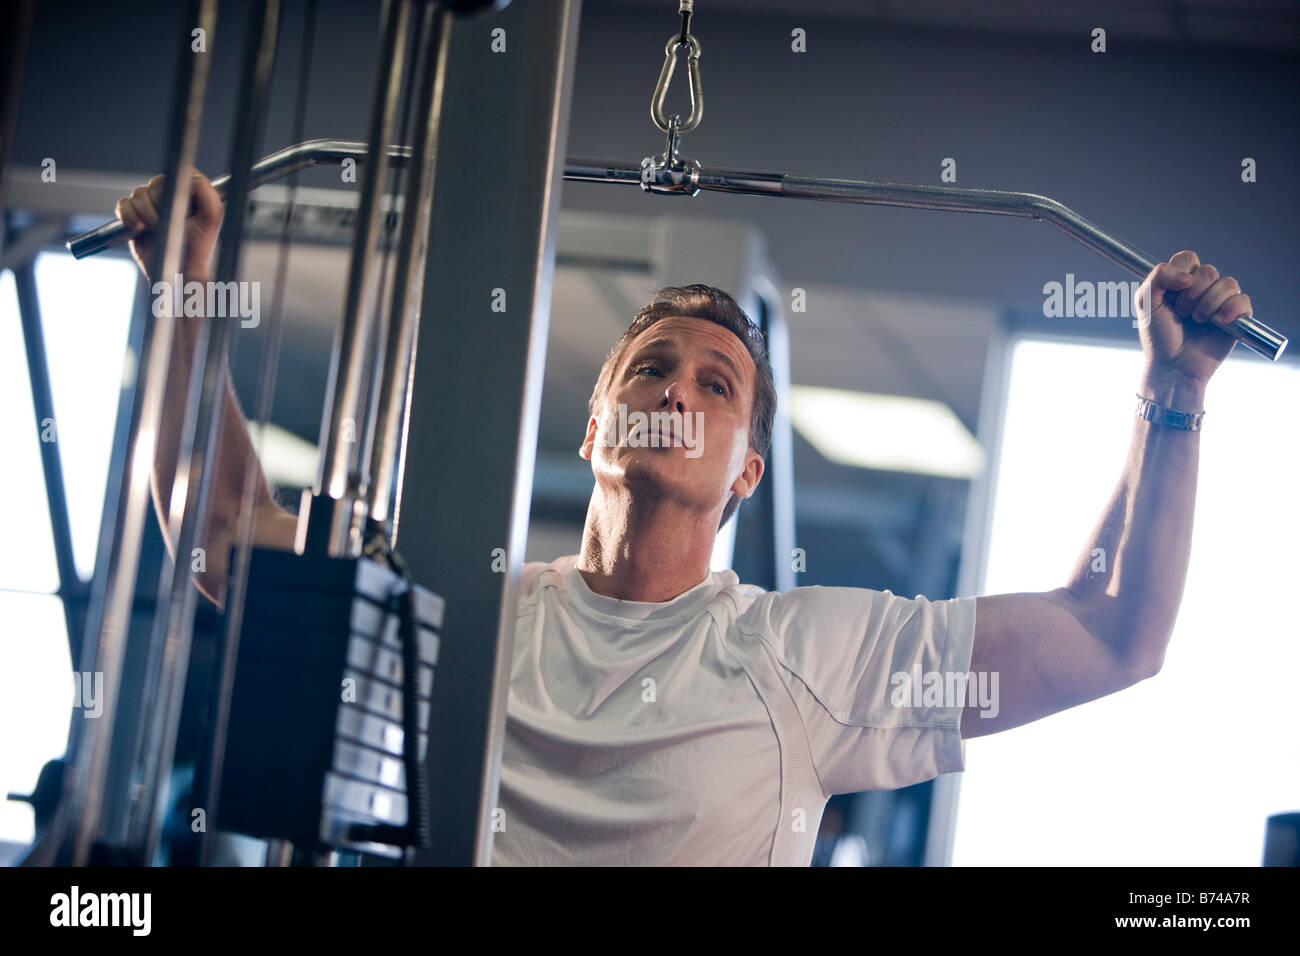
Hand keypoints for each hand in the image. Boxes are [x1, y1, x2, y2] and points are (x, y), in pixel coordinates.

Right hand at [115, 167, 222, 282]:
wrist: (178, 271)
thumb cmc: (198, 247)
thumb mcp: (211, 215)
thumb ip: (203, 189)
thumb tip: (187, 175)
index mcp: (189, 193)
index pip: (178, 173)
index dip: (175, 187)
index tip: (182, 207)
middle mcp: (170, 196)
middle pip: (156, 182)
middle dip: (158, 203)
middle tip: (165, 223)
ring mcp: (151, 205)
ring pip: (138, 193)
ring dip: (145, 212)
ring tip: (154, 229)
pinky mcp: (134, 216)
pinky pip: (123, 204)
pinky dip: (128, 216)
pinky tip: (139, 228)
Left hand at [1134, 250, 1249, 386]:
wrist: (1173, 366)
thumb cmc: (1158, 336)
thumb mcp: (1146, 303)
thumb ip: (1158, 277)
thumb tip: (1188, 275)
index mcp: (1179, 282)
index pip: (1187, 258)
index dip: (1181, 272)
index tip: (1172, 293)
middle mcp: (1201, 288)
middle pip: (1208, 270)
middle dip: (1191, 295)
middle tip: (1182, 313)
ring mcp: (1220, 301)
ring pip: (1227, 283)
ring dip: (1208, 304)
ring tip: (1197, 321)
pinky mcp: (1236, 316)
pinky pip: (1242, 300)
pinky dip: (1229, 310)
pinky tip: (1218, 323)